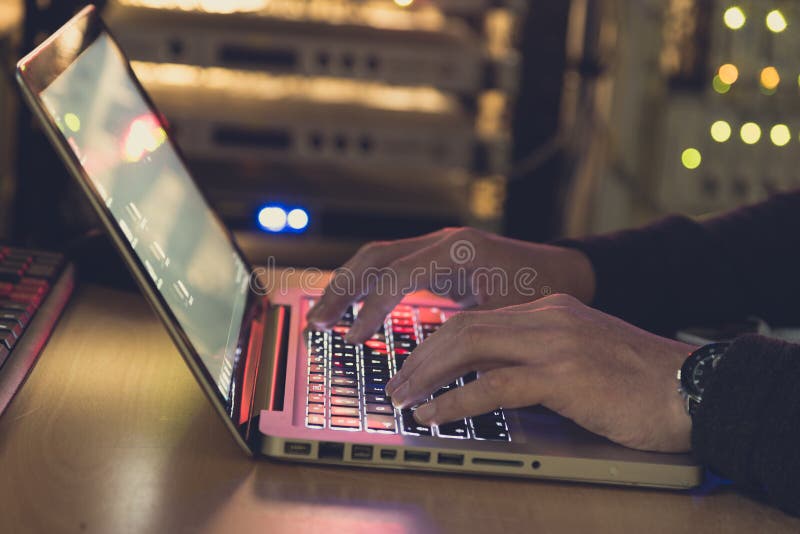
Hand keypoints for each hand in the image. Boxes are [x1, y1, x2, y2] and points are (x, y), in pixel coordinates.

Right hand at [307, 227, 594, 342]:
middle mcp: (443, 241)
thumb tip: (427, 370)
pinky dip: (366, 287)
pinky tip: (351, 309)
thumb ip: (467, 338)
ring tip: (322, 317)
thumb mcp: (509, 318)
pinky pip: (390, 267)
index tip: (355, 339)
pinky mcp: (435, 258)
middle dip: (342, 290)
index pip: (398, 275)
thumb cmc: (543, 293)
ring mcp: (437, 246)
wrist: (564, 271)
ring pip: (377, 258)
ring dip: (346, 286)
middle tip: (317, 323)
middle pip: (375, 257)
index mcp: (459, 251)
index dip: (371, 308)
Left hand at [385, 294, 695, 452]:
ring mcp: (555, 343)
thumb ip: (542, 353)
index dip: (437, 342)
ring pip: (470, 348)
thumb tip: (496, 375)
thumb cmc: (641, 379)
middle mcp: (548, 317)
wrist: (695, 387)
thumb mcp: (585, 351)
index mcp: (551, 310)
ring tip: (404, 398)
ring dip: (427, 375)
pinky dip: (456, 401)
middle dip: (420, 355)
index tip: (414, 364)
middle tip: (395, 382)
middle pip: (463, 327)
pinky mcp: (564, 376)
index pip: (477, 318)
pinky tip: (435, 415)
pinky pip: (493, 386)